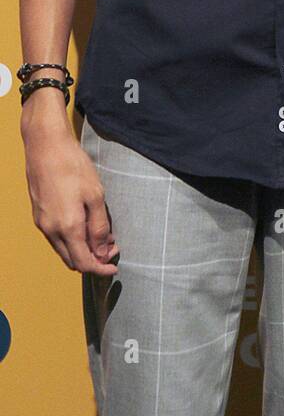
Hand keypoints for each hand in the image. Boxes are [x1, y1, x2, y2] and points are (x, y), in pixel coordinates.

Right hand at [21, 90, 118, 273]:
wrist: (45, 146)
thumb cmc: (73, 166)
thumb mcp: (95, 195)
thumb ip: (99, 227)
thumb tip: (101, 251)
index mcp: (67, 227)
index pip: (83, 262)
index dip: (100, 269)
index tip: (114, 267)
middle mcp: (51, 230)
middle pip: (72, 260)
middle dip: (93, 260)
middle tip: (112, 248)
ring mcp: (42, 223)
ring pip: (63, 249)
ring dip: (82, 249)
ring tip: (102, 236)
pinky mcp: (39, 214)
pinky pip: (56, 237)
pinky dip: (71, 239)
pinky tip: (85, 226)